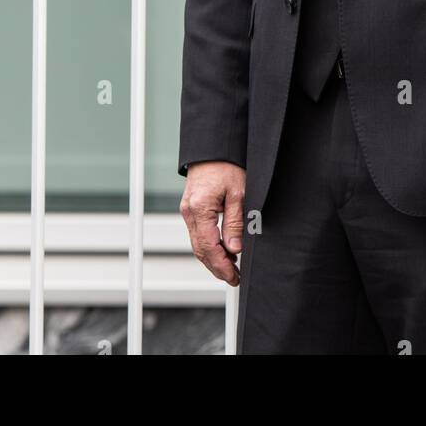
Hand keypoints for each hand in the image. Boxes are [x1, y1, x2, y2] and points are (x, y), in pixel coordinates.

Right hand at [179, 161, 246, 285]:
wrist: (214, 148)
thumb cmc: (227, 165)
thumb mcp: (238, 194)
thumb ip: (234, 223)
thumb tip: (234, 249)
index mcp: (200, 208)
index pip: (209, 247)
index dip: (222, 265)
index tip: (234, 276)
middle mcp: (189, 211)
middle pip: (200, 250)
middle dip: (216, 267)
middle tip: (234, 278)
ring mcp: (187, 210)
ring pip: (198, 244)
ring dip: (213, 258)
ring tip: (232, 267)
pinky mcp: (190, 208)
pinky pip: (198, 233)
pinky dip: (209, 245)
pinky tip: (223, 249)